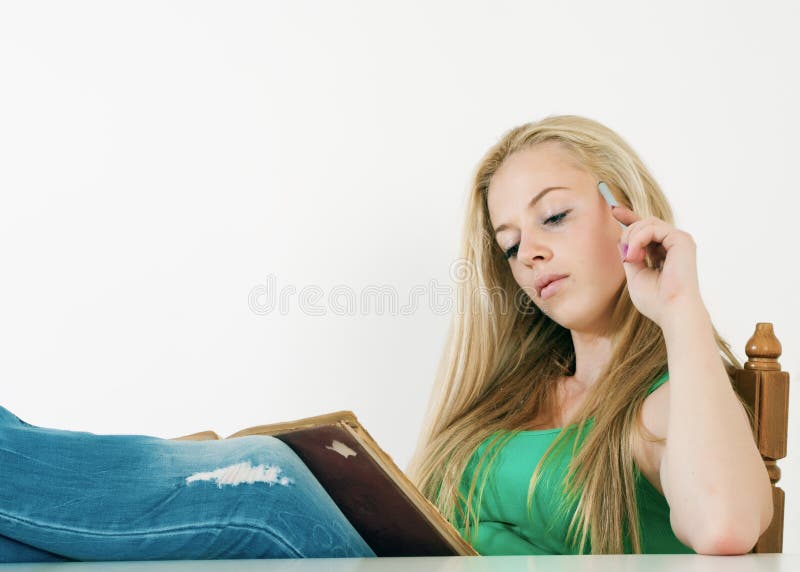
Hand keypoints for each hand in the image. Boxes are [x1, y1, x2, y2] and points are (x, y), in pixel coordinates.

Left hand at [612, 205, 704, 328]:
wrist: (672, 312)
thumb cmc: (656, 301)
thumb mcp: (635, 274)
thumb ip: (629, 255)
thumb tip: (622, 239)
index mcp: (665, 253)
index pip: (647, 229)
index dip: (630, 217)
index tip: (614, 210)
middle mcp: (674, 244)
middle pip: (644, 223)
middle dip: (628, 234)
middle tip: (627, 256)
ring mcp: (679, 241)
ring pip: (647, 223)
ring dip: (632, 238)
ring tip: (631, 258)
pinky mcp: (681, 240)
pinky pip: (653, 228)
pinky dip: (639, 239)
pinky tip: (636, 255)